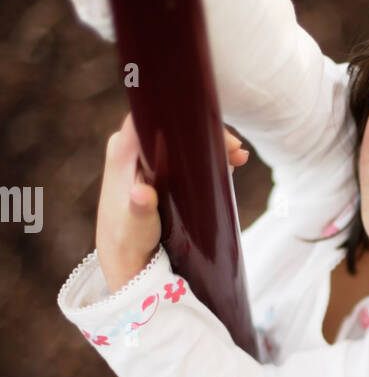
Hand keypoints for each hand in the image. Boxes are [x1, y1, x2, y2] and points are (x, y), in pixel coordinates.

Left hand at [96, 115, 247, 294]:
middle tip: (236, 149)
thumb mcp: (136, 229)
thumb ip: (139, 210)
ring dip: (208, 145)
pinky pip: (181, 155)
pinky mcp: (154, 174)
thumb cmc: (128, 243)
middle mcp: (130, 151)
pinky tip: (226, 163)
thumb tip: (142, 194)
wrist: (125, 260)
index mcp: (122, 153)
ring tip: (238, 157)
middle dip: (204, 133)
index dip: (182, 116)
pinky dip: (204, 157)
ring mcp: (142, 162)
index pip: (150, 116)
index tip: (212, 128)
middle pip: (170, 126)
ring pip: (178, 141)